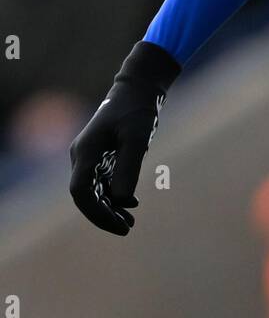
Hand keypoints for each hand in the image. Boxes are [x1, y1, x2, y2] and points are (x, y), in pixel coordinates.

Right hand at [69, 42, 180, 235]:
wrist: (139, 88)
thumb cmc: (137, 110)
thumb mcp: (137, 139)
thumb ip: (128, 169)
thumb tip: (121, 200)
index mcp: (86, 152)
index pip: (81, 193)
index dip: (97, 213)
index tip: (118, 226)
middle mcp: (83, 156)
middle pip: (86, 196)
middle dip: (104, 215)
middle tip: (127, 229)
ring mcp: (91, 156)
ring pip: (94, 191)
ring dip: (110, 208)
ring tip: (129, 223)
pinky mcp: (102, 155)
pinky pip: (103, 182)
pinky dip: (115, 195)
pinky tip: (131, 204)